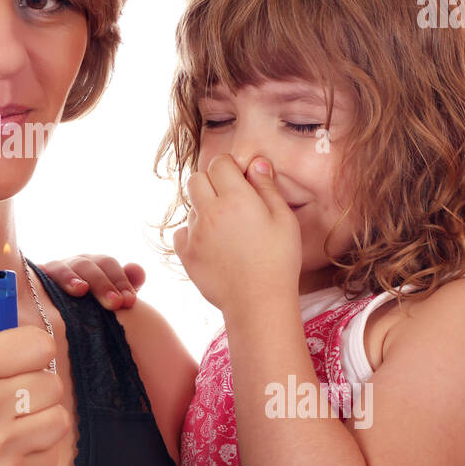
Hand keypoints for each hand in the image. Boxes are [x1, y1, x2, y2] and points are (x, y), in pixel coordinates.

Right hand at [0, 265, 72, 465]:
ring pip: (59, 418)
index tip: (5, 361)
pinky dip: (36, 452)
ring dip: (38, 418)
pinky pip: (53, 453)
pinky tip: (7, 450)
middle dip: (32, 386)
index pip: (40, 344)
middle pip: (52, 382)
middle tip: (2, 395)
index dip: (26, 350)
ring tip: (7, 422)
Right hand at [39, 254, 144, 309]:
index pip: (109, 266)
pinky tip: (50, 289)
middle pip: (90, 266)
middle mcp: (77, 263)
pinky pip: (42, 275)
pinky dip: (48, 281)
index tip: (129, 301)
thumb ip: (127, 284)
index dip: (120, 281)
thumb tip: (137, 270)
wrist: (61, 315)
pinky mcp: (39, 279)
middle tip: (115, 303)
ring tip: (81, 290)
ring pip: (65, 268)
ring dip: (73, 279)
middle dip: (103, 284)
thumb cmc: (94, 307)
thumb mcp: (113, 297)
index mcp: (97, 265)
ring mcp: (57, 269)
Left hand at [172, 155, 301, 310]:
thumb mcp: (284, 219)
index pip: (219, 163)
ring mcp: (195, 233)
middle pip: (197, 179)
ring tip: (227, 229)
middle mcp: (210, 211)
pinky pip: (181, 232)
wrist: (259, 302)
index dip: (230, 167)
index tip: (241, 180)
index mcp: (236, 198)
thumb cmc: (279, 260)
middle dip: (212, 182)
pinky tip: (212, 244)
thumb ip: (267, 187)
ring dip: (204, 209)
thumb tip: (256, 163)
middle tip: (231, 200)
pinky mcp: (186, 254)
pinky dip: (192, 233)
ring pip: (190, 206)